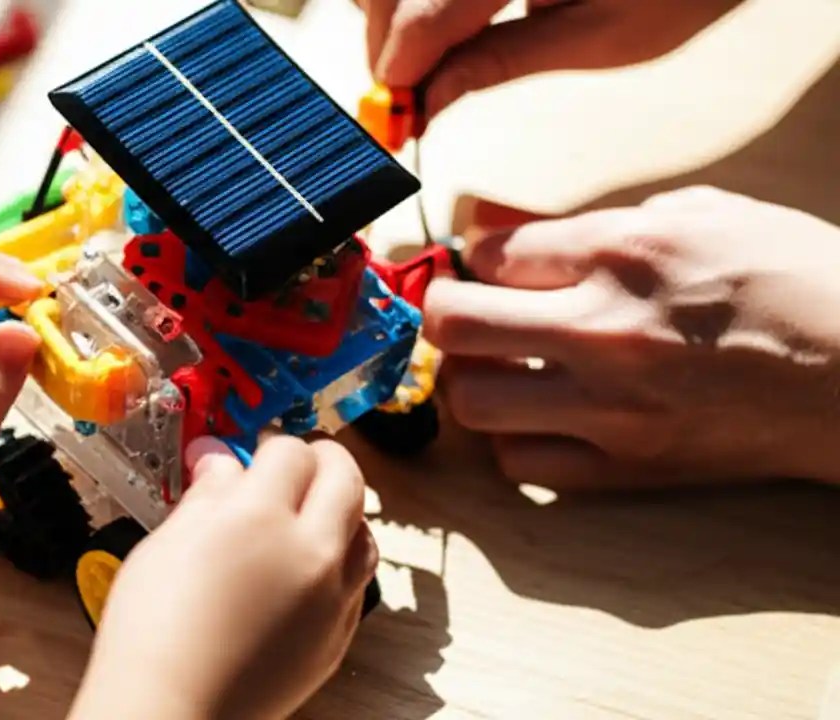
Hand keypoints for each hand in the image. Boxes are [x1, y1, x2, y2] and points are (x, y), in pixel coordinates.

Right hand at [69, 436, 377, 719]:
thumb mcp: (167, 543)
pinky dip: (340, 560)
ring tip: (306, 514)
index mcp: (260, 517)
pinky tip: (306, 567)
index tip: (250, 453)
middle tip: (292, 465)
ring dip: (341, 509)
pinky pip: (357, 580)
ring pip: (364, 529)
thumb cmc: (155, 633)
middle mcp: (310, 552)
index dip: (267, 445)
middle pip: (344, 477)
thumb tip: (219, 461)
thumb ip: (206, 495)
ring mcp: (332, 597)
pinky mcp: (338, 635)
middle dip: (321, 459)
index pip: (289, 452)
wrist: (173, 710)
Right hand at [360, 0, 736, 120]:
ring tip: (419, 61)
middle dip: (386, 45)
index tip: (391, 124)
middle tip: (403, 101)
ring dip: (391, 15)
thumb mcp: (602, 35)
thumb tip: (428, 100)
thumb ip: (501, 61)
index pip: (423, 13)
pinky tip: (438, 22)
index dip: (397, 74)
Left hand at [424, 187, 839, 487]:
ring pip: (471, 401)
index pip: (490, 252)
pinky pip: (520, 464)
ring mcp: (612, 407)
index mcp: (625, 253)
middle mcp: (606, 329)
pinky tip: (540, 417)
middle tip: (462, 312)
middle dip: (442, 310)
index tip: (491, 264)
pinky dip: (514, 440)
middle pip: (452, 323)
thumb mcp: (705, 214)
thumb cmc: (797, 283)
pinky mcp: (626, 469)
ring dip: (469, 380)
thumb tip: (509, 228)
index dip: (479, 255)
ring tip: (498, 368)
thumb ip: (596, 220)